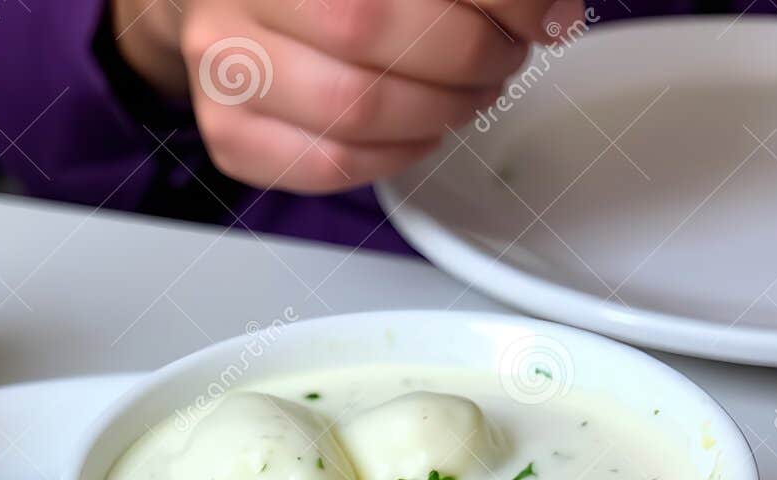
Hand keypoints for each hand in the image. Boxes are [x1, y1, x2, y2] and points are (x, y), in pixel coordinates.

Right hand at [112, 0, 584, 192]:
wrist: (236, 8)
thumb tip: (552, 12)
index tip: (541, 13)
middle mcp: (238, 2)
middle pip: (369, 30)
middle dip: (465, 54)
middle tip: (503, 57)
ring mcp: (224, 72)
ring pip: (354, 110)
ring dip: (439, 111)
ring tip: (470, 94)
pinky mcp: (230, 136)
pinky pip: (330, 166)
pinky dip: (396, 155)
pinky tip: (422, 129)